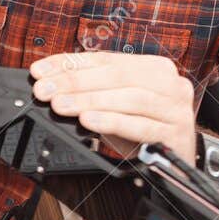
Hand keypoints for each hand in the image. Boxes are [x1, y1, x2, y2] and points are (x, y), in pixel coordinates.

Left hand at [30, 51, 194, 159]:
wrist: (178, 160)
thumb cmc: (143, 127)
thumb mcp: (116, 104)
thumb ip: (93, 90)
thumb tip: (51, 82)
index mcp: (153, 68)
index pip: (106, 59)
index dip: (70, 63)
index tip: (40, 70)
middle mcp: (170, 83)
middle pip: (117, 76)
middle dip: (75, 82)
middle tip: (45, 90)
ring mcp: (176, 108)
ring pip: (130, 98)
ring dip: (90, 101)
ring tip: (61, 105)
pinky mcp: (176, 133)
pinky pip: (141, 125)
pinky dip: (112, 122)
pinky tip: (89, 121)